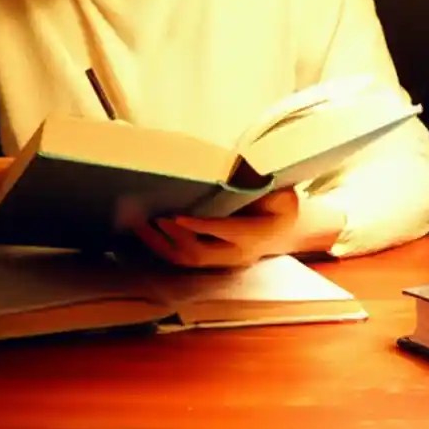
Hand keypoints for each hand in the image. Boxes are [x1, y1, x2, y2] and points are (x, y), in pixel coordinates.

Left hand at [133, 188, 303, 268]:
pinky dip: (162, 246)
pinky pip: (183, 259)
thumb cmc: (281, 203)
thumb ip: (258, 183)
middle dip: (173, 236)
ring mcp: (224, 261)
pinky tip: (146, 232)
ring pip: (187, 260)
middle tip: (153, 217)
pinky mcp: (212, 261)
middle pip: (200, 253)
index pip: (225, 231)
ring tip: (140, 224)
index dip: (200, 226)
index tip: (177, 216)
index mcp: (257, 234)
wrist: (288, 227)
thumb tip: (233, 167)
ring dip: (160, 244)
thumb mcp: (279, 191)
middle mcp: (239, 253)